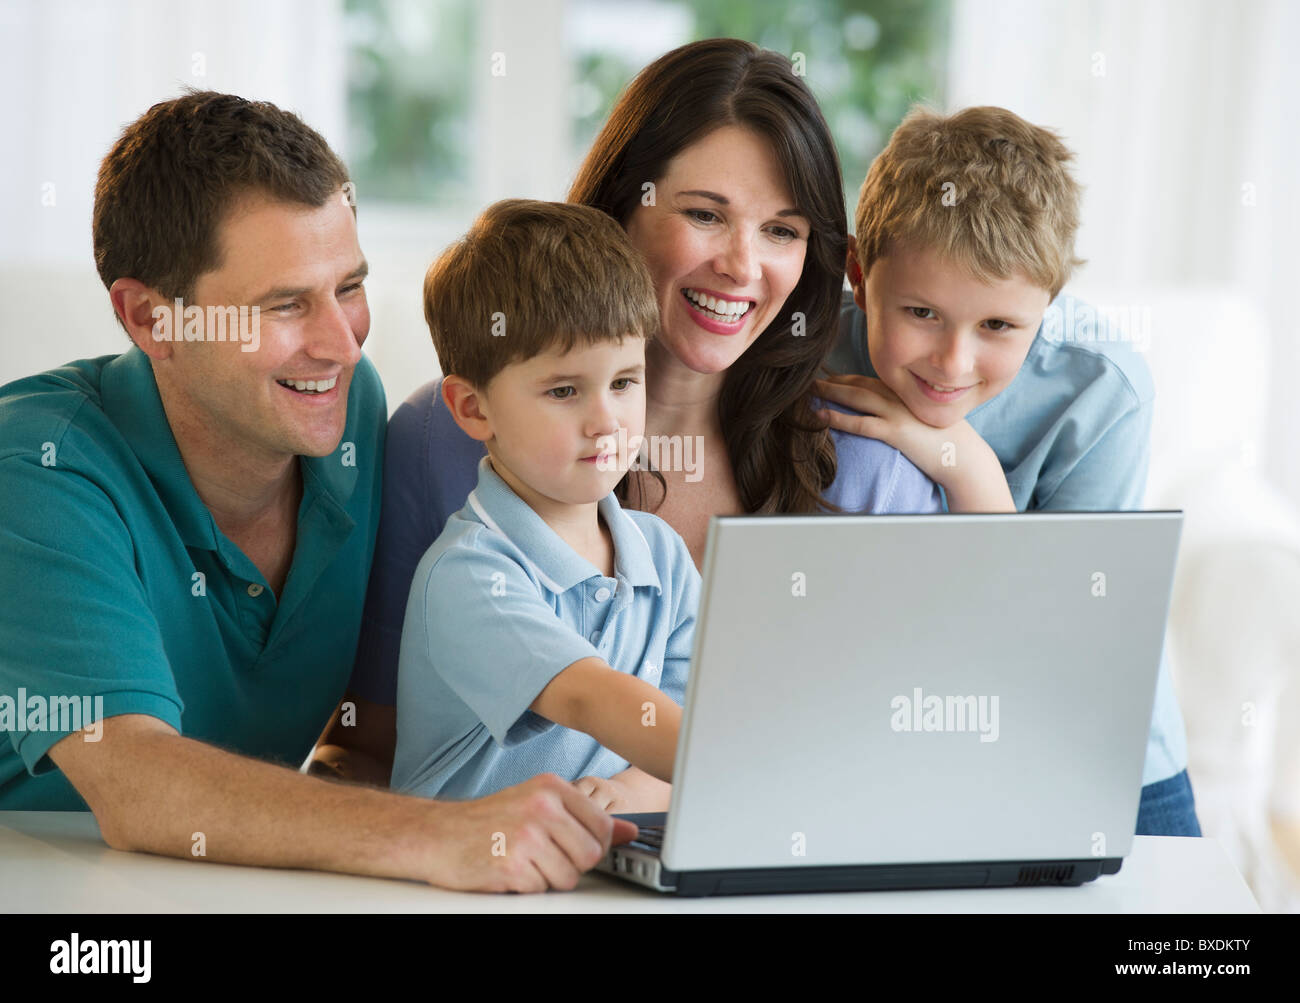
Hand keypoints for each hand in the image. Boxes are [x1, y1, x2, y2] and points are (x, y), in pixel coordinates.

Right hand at [419, 773, 637, 892]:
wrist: (436, 835)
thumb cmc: (487, 820)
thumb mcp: (537, 804)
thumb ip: (583, 817)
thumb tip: (629, 831)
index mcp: (551, 787)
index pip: (603, 825)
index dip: (591, 844)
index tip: (572, 846)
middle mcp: (541, 807)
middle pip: (590, 854)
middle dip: (571, 864)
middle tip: (542, 856)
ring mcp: (526, 836)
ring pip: (569, 877)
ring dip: (548, 878)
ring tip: (523, 861)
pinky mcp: (511, 865)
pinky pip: (541, 890)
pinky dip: (526, 887)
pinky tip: (508, 870)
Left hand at [813, 373, 967, 483]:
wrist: (965, 457)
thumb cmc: (945, 443)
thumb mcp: (922, 420)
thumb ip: (903, 414)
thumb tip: (888, 419)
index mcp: (905, 394)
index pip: (868, 381)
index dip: (843, 378)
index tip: (824, 377)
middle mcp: (900, 397)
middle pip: (858, 383)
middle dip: (830, 380)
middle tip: (807, 379)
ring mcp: (898, 413)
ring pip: (856, 397)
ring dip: (829, 392)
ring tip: (807, 392)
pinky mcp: (897, 432)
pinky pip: (862, 423)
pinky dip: (839, 419)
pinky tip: (820, 418)